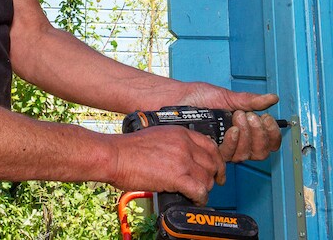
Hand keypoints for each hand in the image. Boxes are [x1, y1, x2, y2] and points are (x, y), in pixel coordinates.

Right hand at [109, 126, 224, 205]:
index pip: (210, 145)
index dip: (216, 160)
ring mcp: (182, 160)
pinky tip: (194, 199)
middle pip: (212, 163)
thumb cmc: (129, 148)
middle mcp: (185, 144)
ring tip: (196, 193)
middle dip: (212, 176)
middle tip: (207, 184)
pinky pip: (199, 190)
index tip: (216, 168)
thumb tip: (183, 158)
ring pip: (207, 178)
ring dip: (204, 188)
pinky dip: (199, 198)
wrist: (116, 156)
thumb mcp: (157, 135)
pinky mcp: (177, 177)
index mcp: (181, 133)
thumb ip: (175, 143)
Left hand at [174, 83, 283, 162]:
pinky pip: (229, 155)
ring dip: (247, 135)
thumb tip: (273, 98)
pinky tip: (231, 130)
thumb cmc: (199, 97)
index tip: (267, 119)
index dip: (272, 134)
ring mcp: (224, 148)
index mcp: (244, 128)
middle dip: (259, 134)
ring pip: (246, 155)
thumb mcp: (227, 96)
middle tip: (251, 116)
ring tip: (238, 117)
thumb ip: (250, 101)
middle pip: (260, 152)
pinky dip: (233, 142)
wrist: (178, 99)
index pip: (268, 141)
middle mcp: (236, 142)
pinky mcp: (211, 153)